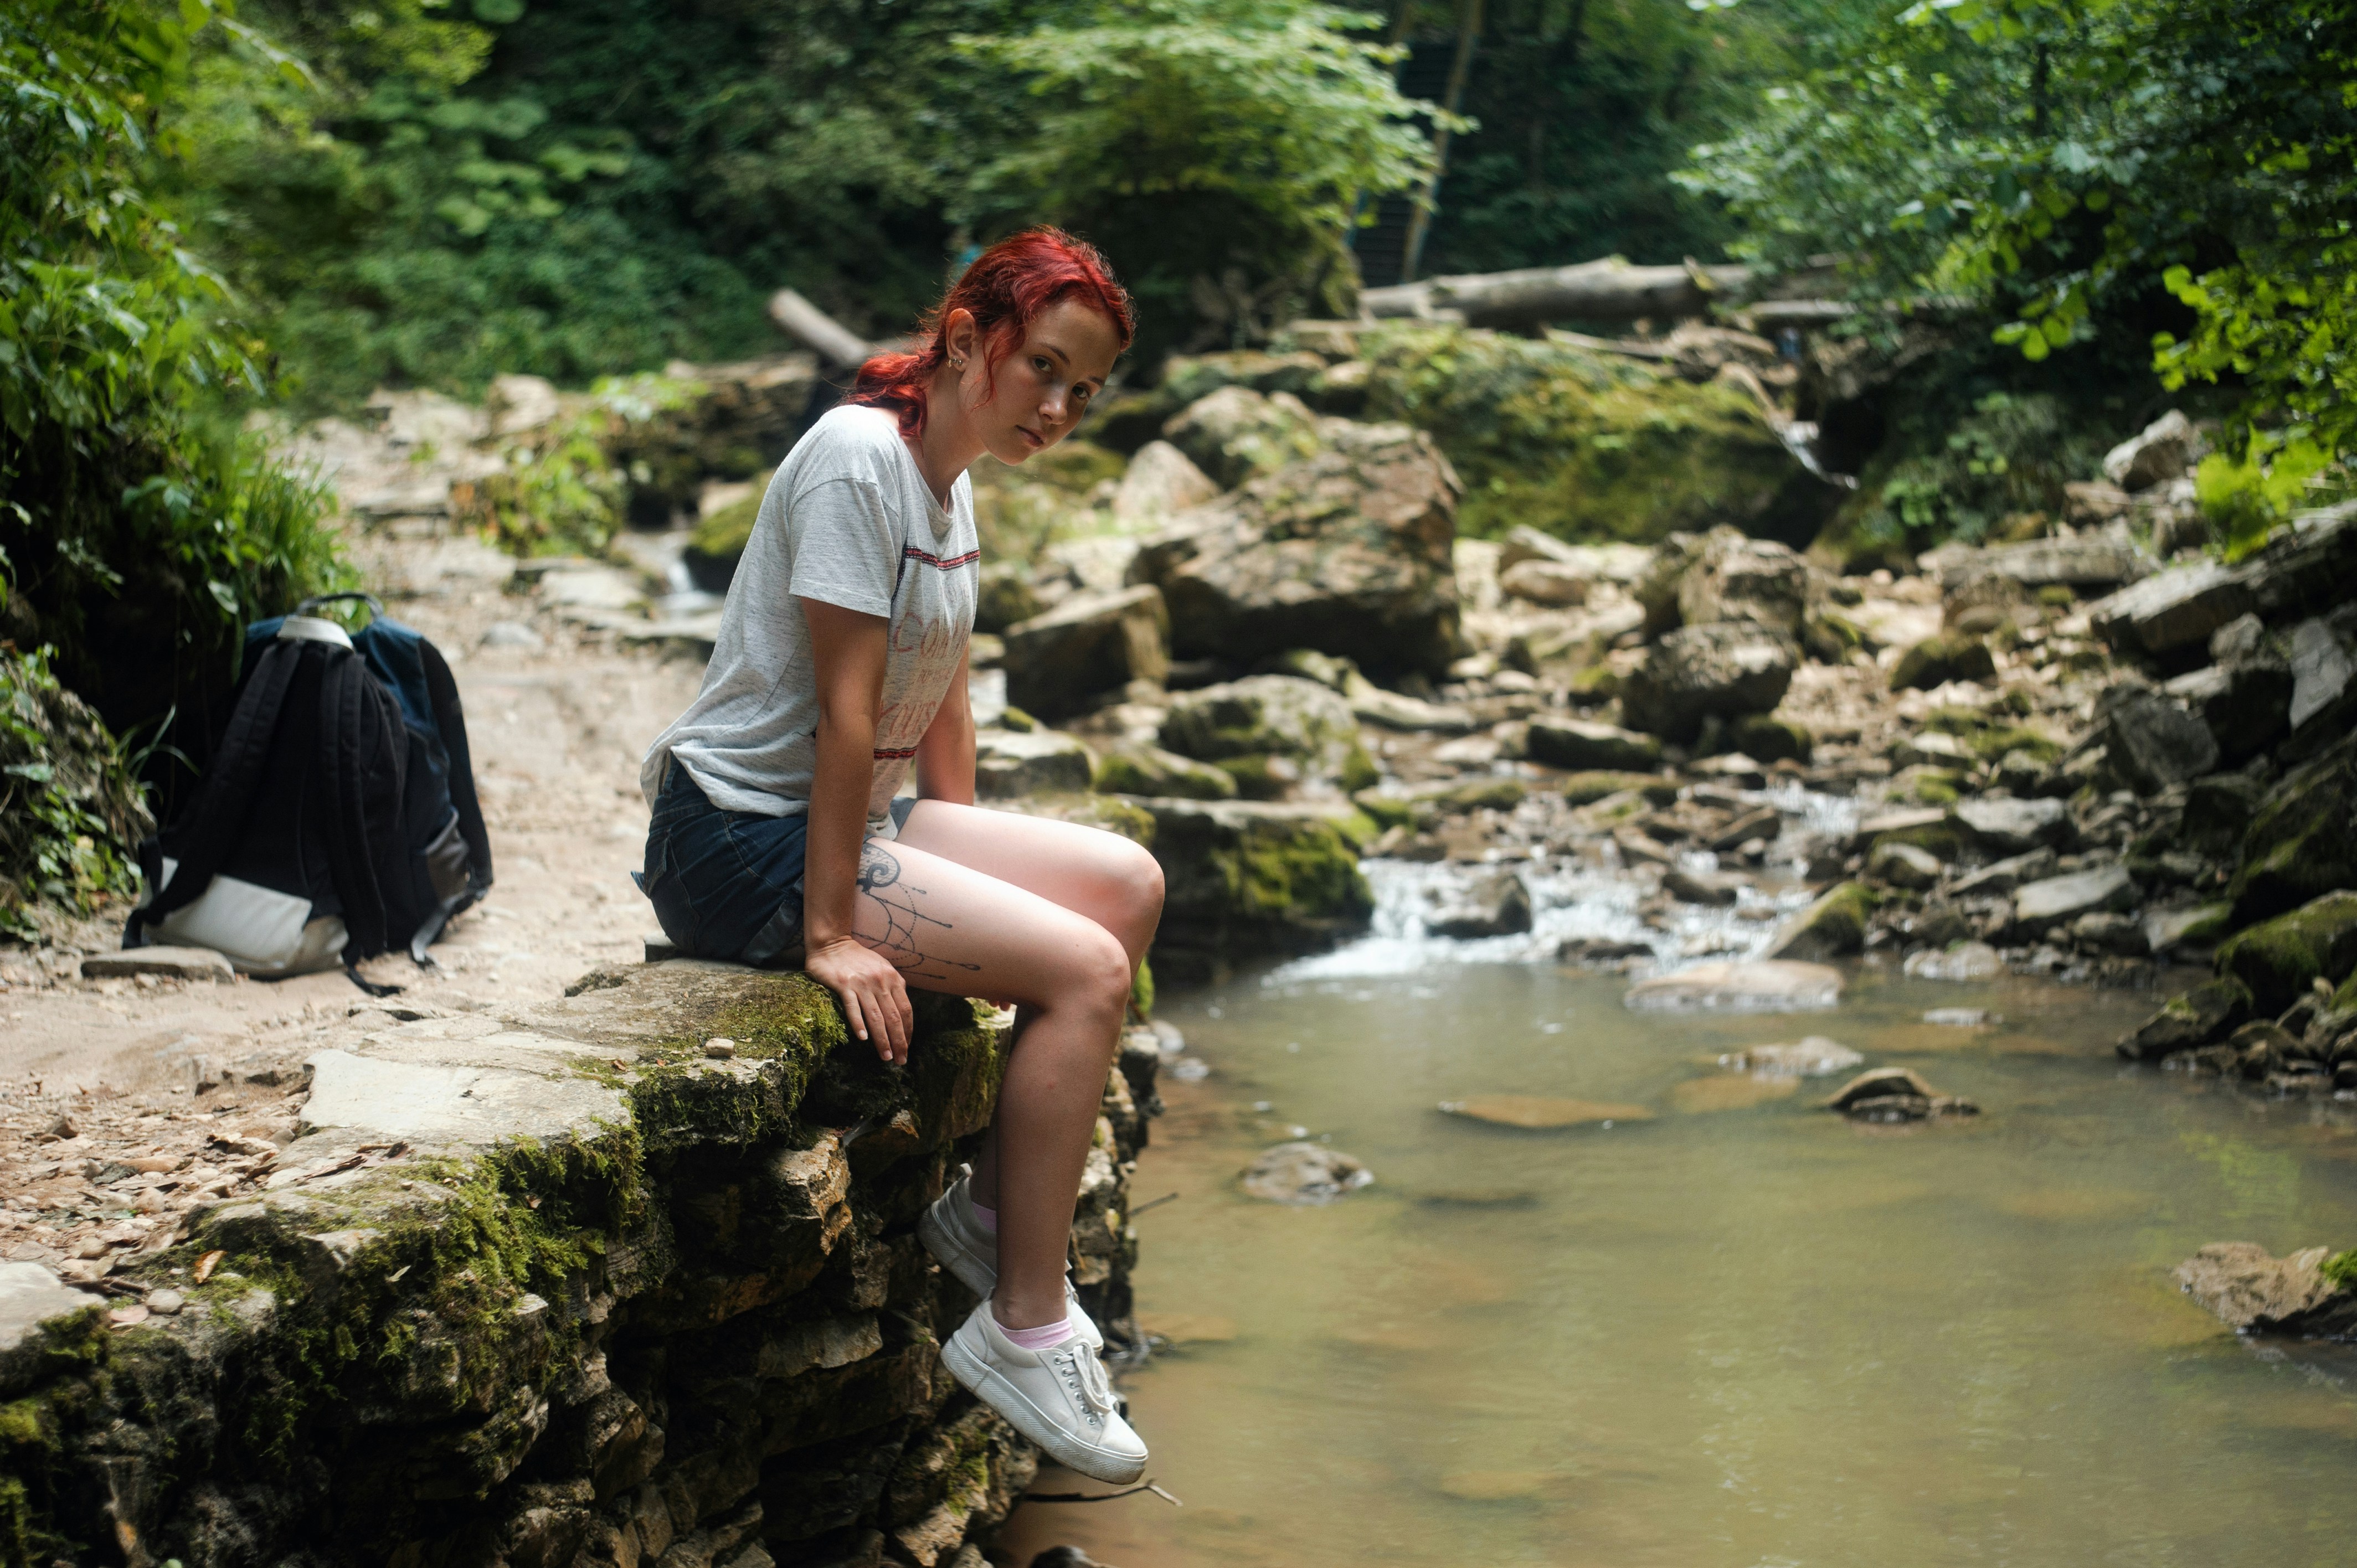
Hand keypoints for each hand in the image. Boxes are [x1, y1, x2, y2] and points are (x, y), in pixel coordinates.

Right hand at [804, 936, 913, 1063]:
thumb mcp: (882, 968)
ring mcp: (862, 983)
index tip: (907, 1047)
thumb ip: (893, 986)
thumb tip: (902, 1009)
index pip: (906, 1010)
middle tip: (900, 1060)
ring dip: (882, 1040)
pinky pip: (853, 1008)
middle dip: (899, 1041)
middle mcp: (880, 981)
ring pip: (876, 1017)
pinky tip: (863, 1038)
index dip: (908, 1031)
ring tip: (886, 1057)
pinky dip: (859, 1024)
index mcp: (893, 978)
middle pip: (894, 1017)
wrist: (832, 943)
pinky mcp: (844, 984)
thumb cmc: (858, 959)